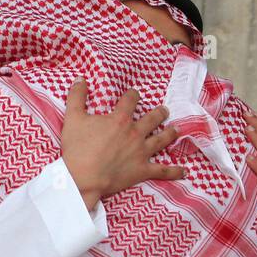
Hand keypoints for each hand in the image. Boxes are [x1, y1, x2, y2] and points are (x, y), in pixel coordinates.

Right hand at [61, 80, 185, 210]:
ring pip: (161, 140)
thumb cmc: (77, 148)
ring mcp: (142, 152)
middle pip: (152, 119)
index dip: (133, 95)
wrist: (83, 177)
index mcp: (120, 119)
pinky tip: (184, 171)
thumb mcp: (73, 117)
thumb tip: (80, 79)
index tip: (134, 94)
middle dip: (159, 113)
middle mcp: (135, 133)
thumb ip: (77, 96)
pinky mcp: (143, 170)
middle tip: (164, 110)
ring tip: (176, 130)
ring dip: (170, 134)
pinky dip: (175, 171)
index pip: (130, 101)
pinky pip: (163, 171)